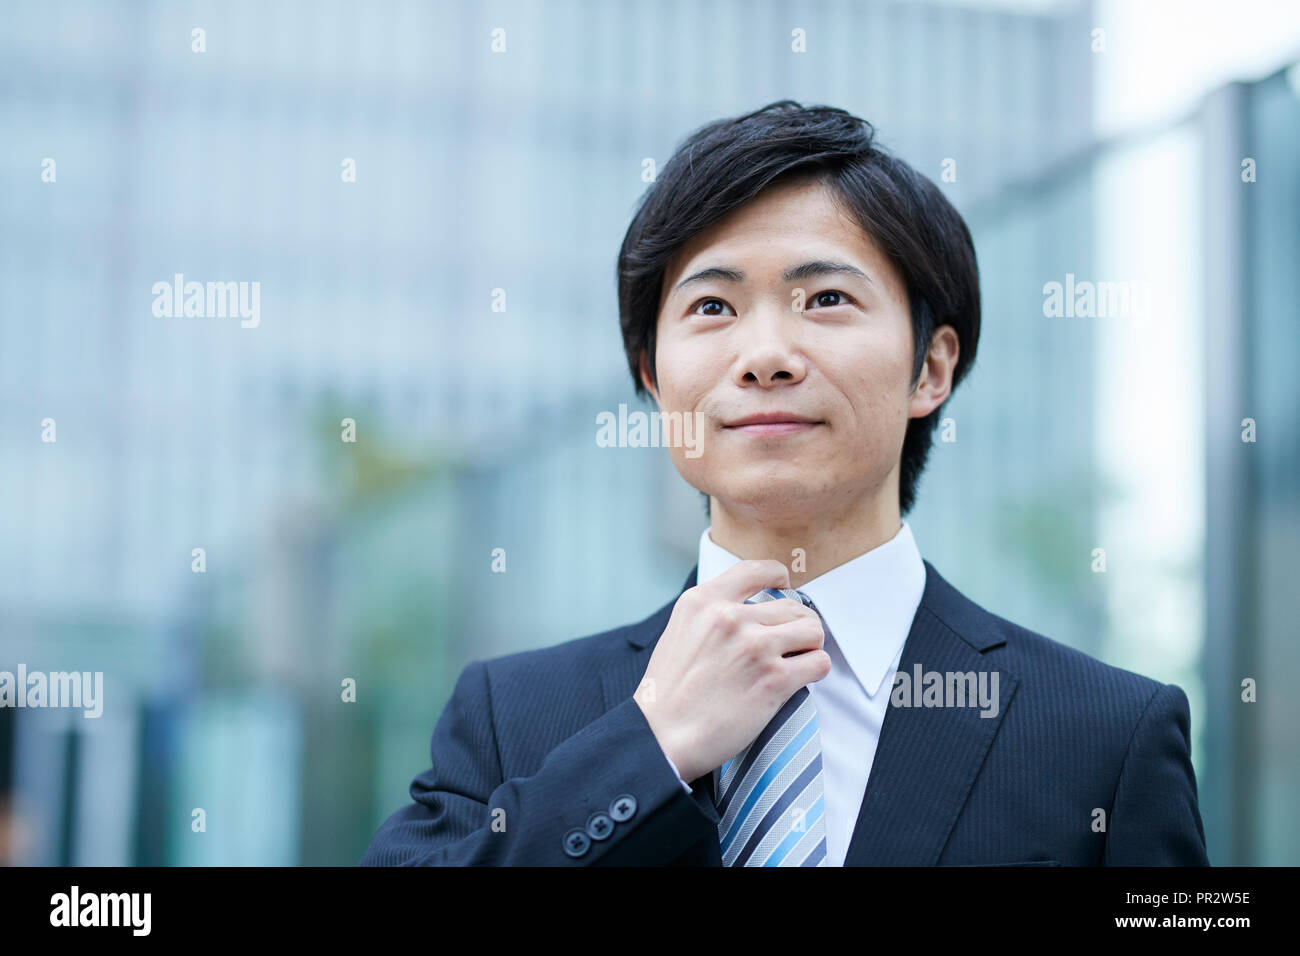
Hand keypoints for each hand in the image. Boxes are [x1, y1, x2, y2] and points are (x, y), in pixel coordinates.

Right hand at [634, 560, 829, 783]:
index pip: (756, 569)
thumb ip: (711, 614)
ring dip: (811, 646)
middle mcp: (730, 617)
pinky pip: (819, 662)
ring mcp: (754, 646)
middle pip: (793, 606)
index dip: (779, 577)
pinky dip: (816, 670)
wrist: (662, 737)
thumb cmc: (668, 694)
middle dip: (798, 625)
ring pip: (812, 630)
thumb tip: (746, 610)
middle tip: (791, 644)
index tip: (785, 587)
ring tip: (798, 660)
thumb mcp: (679, 632)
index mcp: (703, 602)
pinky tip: (801, 679)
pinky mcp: (774, 678)